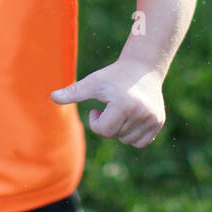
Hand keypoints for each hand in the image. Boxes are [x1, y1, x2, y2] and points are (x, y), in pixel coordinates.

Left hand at [49, 58, 165, 147]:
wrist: (143, 69)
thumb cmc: (113, 76)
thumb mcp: (93, 82)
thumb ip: (74, 92)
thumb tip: (52, 97)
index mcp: (124, 104)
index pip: (103, 131)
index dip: (95, 121)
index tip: (96, 108)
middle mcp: (142, 112)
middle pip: (114, 135)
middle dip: (107, 124)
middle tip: (110, 107)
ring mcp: (153, 118)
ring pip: (126, 140)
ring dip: (120, 129)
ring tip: (122, 109)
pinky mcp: (159, 122)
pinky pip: (140, 142)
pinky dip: (132, 134)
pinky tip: (132, 117)